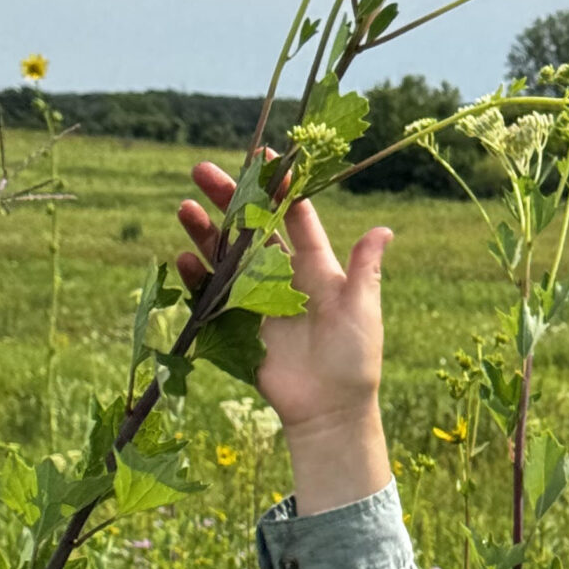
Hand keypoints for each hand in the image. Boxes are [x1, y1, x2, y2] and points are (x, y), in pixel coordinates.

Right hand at [174, 160, 392, 513]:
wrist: (331, 411)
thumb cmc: (355, 360)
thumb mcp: (363, 311)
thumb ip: (365, 270)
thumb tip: (384, 230)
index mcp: (316, 267)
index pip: (294, 216)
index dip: (279, 187)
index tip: (264, 157)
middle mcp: (283, 276)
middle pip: (251, 228)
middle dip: (228, 199)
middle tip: (202, 171)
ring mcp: (257, 299)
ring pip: (225, 255)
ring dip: (204, 232)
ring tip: (185, 209)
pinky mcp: (237, 324)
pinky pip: (212, 294)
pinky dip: (197, 277)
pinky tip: (184, 259)